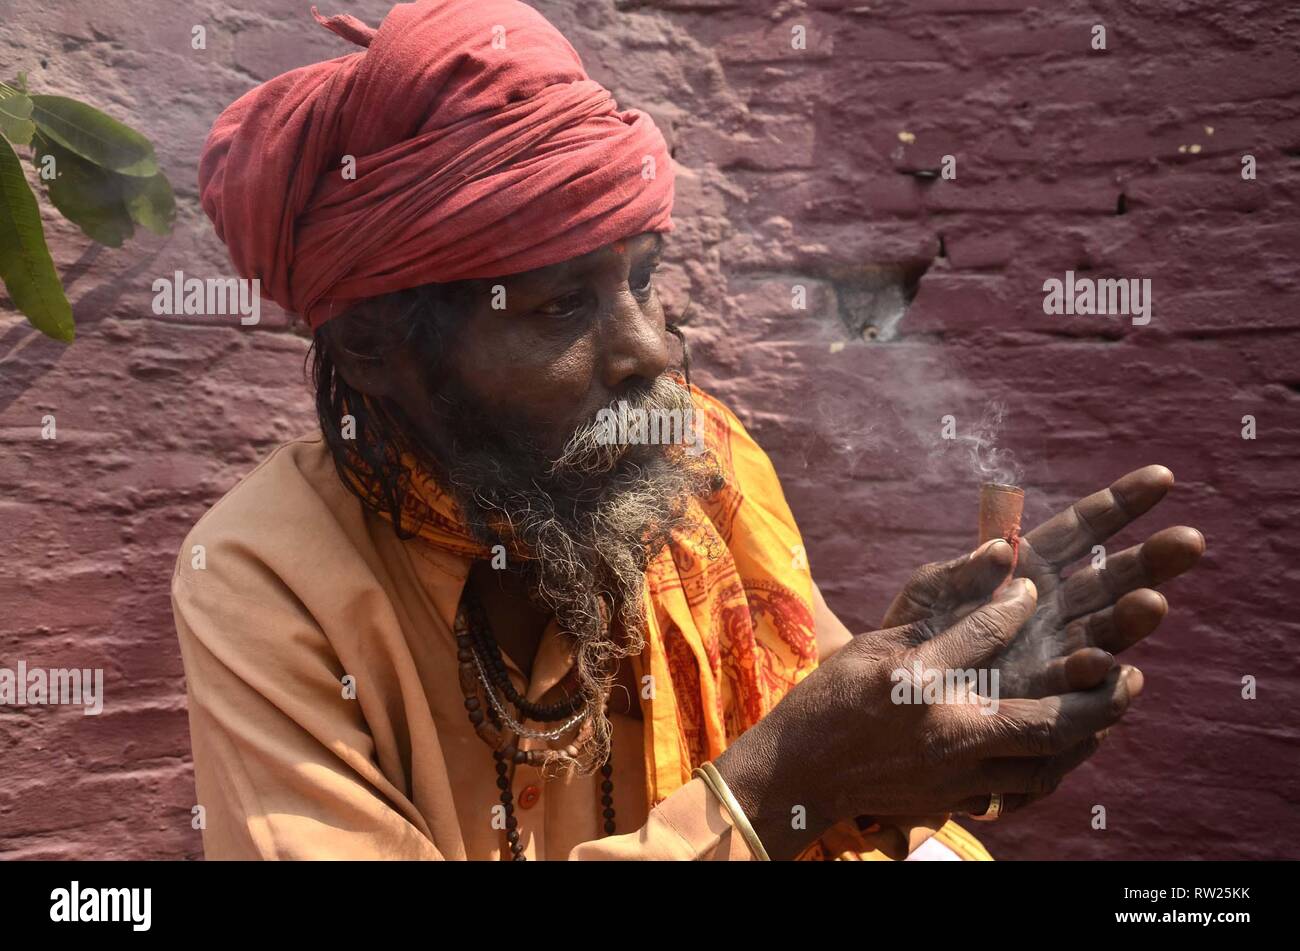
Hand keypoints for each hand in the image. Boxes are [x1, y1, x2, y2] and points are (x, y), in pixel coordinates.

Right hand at [715, 579, 1140, 858]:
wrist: (798, 776)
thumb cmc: (831, 702)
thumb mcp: (878, 646)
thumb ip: (943, 608)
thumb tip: (1005, 561)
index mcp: (923, 689)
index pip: (987, 636)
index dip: (1017, 606)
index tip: (1037, 584)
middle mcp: (948, 739)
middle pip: (1046, 727)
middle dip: (1098, 702)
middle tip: (1129, 675)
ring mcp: (955, 780)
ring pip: (1043, 767)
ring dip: (1083, 738)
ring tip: (1109, 707)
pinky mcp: (955, 803)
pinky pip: (1021, 790)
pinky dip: (1050, 767)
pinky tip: (1059, 747)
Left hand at [881, 466, 1204, 698]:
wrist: (895, 701)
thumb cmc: (911, 636)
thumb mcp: (928, 595)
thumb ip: (959, 573)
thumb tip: (1001, 550)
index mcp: (1029, 570)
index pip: (1081, 530)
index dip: (1120, 504)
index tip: (1163, 478)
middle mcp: (1055, 610)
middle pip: (1113, 578)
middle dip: (1152, 559)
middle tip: (1189, 541)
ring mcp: (1057, 654)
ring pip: (1107, 632)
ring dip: (1132, 617)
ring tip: (1151, 602)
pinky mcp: (1048, 701)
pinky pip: (1080, 690)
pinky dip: (1095, 679)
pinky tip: (1107, 667)